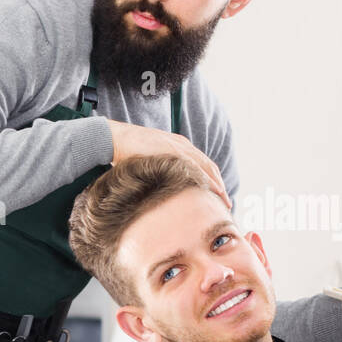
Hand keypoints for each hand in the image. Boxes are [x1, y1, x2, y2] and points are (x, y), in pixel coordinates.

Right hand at [107, 119, 232, 210]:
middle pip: (209, 167)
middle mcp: (183, 146)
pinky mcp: (172, 151)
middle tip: (226, 203)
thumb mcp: (147, 161)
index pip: (201, 166)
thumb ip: (156, 171)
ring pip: (205, 167)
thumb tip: (157, 190)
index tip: (217, 196)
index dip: (212, 181)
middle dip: (219, 185)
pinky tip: (210, 190)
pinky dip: (204, 179)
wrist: (115, 138)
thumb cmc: (126, 151)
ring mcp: (178, 147)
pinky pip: (193, 167)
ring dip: (216, 184)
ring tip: (223, 200)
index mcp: (178, 147)